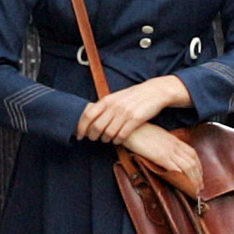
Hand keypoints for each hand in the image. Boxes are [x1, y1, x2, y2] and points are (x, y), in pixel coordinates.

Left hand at [77, 76, 191, 143]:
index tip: (80, 136)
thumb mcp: (117, 97)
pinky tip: (118, 140)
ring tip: (107, 140)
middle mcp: (114, 106)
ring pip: (109, 133)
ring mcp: (125, 113)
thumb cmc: (134, 96)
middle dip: (93, 136)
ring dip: (106, 139)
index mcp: (107, 100)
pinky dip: (118, 140)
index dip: (81, 128)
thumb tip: (91, 117)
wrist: (154, 92)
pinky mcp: (135, 119)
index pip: (88, 115)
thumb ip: (105, 106)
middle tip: (94, 139)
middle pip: (97, 127)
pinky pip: (122, 135)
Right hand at [123, 122, 202, 196]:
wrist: (130, 128)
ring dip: (193, 180)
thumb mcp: (157, 137)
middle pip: (193, 162)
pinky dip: (181, 178)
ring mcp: (168, 151)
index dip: (198, 166)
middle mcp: (175, 145)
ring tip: (194, 190)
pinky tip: (183, 186)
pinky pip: (175, 169)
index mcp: (174, 140)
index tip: (199, 176)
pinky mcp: (160, 156)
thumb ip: (165, 145)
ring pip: (188, 167)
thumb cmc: (139, 131)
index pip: (192, 154)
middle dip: (198, 176)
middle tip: (200, 188)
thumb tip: (167, 155)